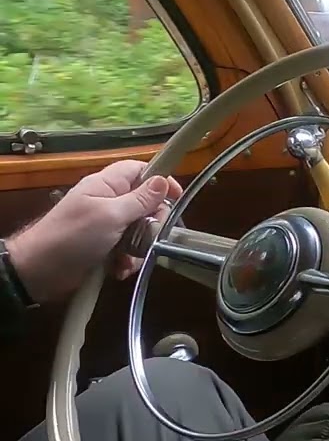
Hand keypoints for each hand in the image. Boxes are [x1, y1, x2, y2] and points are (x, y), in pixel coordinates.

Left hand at [6, 160, 181, 303]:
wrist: (38, 271)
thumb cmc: (73, 236)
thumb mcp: (110, 216)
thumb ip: (139, 200)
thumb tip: (164, 180)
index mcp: (107, 185)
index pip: (140, 170)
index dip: (161, 180)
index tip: (177, 197)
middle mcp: (108, 201)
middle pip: (146, 203)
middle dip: (152, 222)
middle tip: (151, 235)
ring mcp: (106, 224)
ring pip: (139, 229)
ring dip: (140, 246)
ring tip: (130, 259)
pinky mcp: (104, 246)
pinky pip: (128, 249)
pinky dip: (127, 260)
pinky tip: (120, 269)